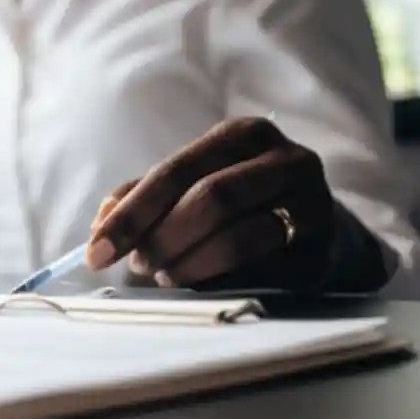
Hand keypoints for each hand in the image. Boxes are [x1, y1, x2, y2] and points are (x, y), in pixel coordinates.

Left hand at [86, 118, 348, 291]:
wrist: (314, 227)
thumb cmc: (239, 202)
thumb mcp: (194, 183)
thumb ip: (144, 197)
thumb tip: (100, 222)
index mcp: (244, 135)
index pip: (176, 170)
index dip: (132, 213)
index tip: (97, 250)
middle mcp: (285, 161)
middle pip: (210, 197)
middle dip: (161, 237)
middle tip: (137, 264)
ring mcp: (312, 204)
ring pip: (239, 237)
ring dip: (188, 263)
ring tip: (165, 274)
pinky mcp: (322, 250)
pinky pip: (263, 271)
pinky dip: (221, 281)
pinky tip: (202, 284)